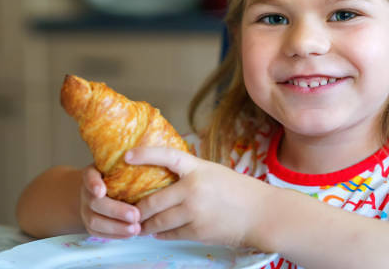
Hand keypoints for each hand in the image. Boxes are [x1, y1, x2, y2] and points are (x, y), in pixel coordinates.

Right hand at [80, 164, 141, 238]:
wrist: (101, 190)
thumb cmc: (118, 174)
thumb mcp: (121, 165)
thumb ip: (131, 164)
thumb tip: (152, 158)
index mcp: (93, 173)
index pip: (89, 176)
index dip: (93, 184)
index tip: (101, 191)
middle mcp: (87, 192)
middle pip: (95, 203)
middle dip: (115, 211)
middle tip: (135, 215)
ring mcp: (86, 209)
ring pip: (95, 221)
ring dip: (116, 227)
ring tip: (136, 228)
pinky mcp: (90, 224)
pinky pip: (98, 233)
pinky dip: (114, 235)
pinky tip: (130, 234)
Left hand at [125, 147, 271, 247]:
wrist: (261, 214)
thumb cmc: (238, 190)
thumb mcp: (213, 172)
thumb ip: (191, 174)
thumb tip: (165, 176)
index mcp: (198, 168)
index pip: (166, 156)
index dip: (145, 154)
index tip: (126, 156)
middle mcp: (193, 189)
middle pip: (152, 201)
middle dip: (137, 209)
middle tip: (127, 210)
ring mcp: (194, 212)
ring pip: (158, 222)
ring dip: (145, 225)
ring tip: (138, 225)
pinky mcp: (198, 231)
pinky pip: (170, 234)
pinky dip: (161, 234)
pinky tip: (158, 233)